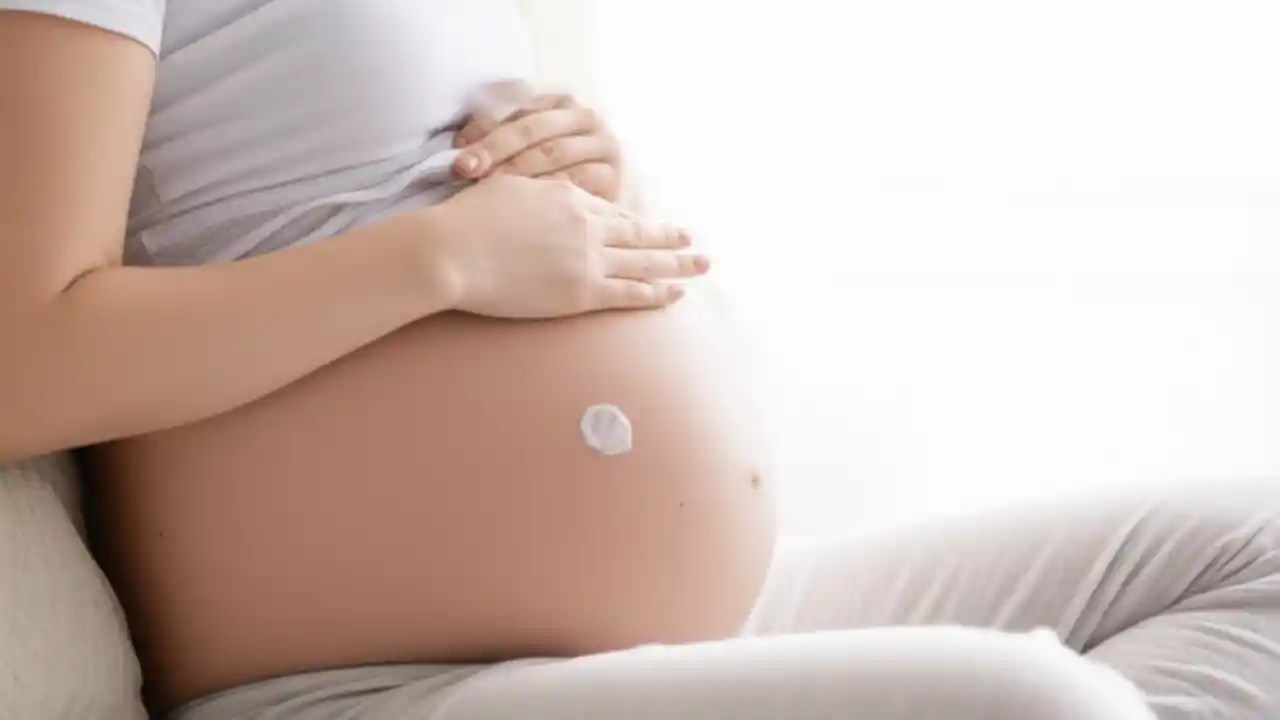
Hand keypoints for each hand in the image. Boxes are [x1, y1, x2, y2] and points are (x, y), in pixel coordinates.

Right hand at [426, 174, 708, 318]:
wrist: (452, 251)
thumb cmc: (465, 220)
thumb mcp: (506, 190)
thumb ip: (535, 195)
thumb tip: (547, 199)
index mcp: (567, 197)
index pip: (609, 210)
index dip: (632, 220)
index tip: (648, 226)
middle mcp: (585, 225)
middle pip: (638, 232)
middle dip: (669, 237)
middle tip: (693, 240)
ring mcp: (587, 259)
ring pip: (645, 261)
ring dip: (677, 264)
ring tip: (701, 265)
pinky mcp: (581, 293)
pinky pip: (630, 292)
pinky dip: (656, 293)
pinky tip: (675, 294)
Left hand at [452, 93, 624, 201]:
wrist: (600, 206)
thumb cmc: (553, 174)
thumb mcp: (527, 146)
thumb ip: (499, 134)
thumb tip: (460, 144)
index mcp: (562, 100)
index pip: (519, 103)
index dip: (486, 124)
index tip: (457, 147)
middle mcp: (586, 117)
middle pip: (534, 128)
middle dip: (495, 147)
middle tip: (464, 169)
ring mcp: (603, 146)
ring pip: (554, 152)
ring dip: (516, 170)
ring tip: (487, 187)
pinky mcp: (612, 176)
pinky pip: (575, 180)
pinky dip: (545, 189)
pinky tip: (522, 203)